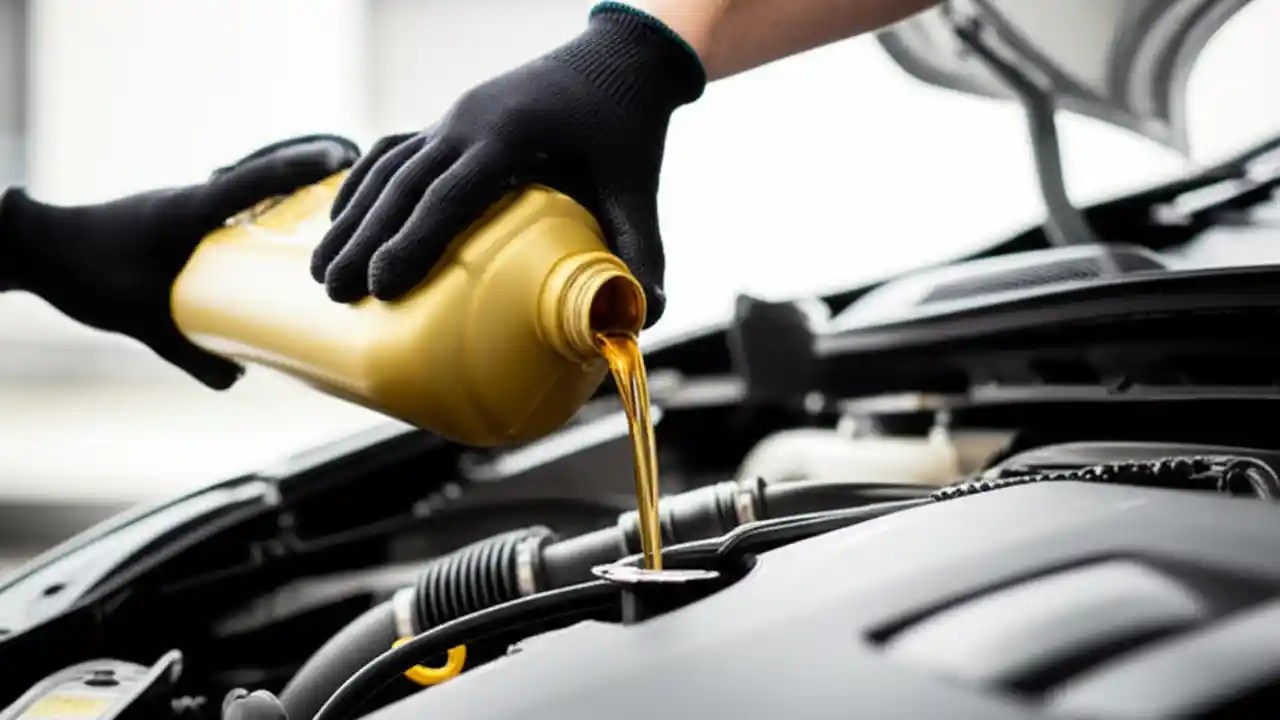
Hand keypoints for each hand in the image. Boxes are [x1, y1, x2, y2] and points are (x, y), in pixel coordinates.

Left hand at [0, 134, 358, 388]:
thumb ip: (191, 353)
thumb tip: (239, 377)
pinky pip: (232, 206)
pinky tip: (279, 233)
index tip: (346, 160)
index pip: (257, 179)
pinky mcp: (178, 218)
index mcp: (191, 209)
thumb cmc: (86, 272)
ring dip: (289, 189)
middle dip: (311, 172)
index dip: (303, 168)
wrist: (36, 250)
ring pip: (248, 188)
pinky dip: (262, 207)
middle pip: (263, 176)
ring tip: (335, 207)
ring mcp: (187, 205)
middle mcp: (195, 199)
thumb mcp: (140, 319)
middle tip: (358, 180)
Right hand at [310, 3, 704, 325]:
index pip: (448, 194)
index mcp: (510, 134)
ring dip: (352, 218)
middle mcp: (469, 120)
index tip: (379, 288)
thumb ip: (640, 250)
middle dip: (364, 240)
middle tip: (334, 293)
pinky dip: (362, 185)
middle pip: (402, 185)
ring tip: (321, 272)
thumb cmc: (627, 129)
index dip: (411, 241)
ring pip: (387, 168)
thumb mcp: (637, 190)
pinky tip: (342, 221)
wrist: (618, 60)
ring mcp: (453, 116)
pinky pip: (393, 151)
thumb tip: (642, 321)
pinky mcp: (449, 121)